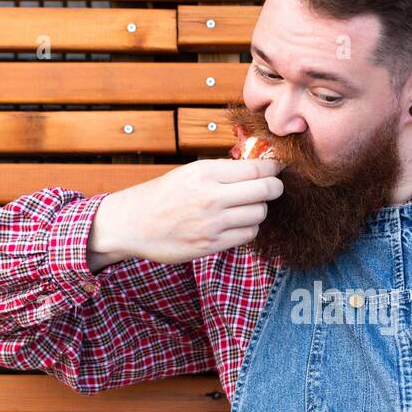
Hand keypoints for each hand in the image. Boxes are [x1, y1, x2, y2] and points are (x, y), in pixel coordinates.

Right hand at [89, 157, 284, 268]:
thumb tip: (258, 167)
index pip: (256, 168)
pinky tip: (236, 223)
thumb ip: (222, 171)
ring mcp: (212, 223)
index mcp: (205, 173)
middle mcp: (211, 197)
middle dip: (274, 188)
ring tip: (246, 206)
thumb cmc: (161, 195)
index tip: (278, 168)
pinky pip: (248, 235)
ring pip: (259, 214)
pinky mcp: (212, 244)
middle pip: (265, 191)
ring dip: (258, 210)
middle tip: (273, 187)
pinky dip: (247, 228)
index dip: (273, 168)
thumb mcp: (189, 172)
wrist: (133, 224)